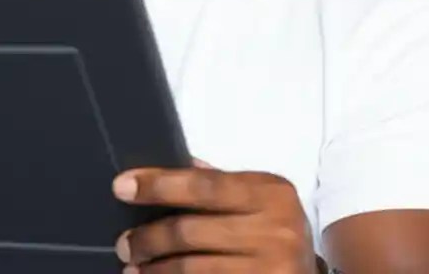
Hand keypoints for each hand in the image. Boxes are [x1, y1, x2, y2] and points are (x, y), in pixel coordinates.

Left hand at [113, 162, 316, 273]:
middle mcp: (276, 230)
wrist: (307, 272)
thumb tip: (170, 166)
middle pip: (191, 232)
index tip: (121, 187)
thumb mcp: (259, 198)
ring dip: (155, 269)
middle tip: (124, 244)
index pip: (203, 185)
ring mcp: (270, 268)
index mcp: (270, 194)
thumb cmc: (275, 228)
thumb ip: (218, 183)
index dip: (159, 185)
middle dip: (148, 238)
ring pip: (192, 269)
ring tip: (134, 267)